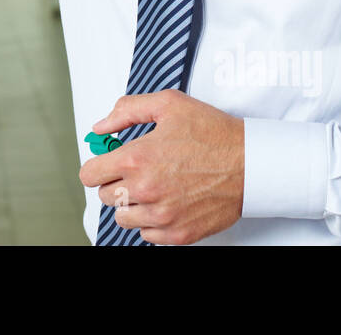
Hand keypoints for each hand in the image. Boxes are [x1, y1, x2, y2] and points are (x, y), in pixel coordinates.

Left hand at [79, 90, 244, 244]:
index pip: (90, 174)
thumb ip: (127, 111)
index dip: (97, 165)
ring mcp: (161, 215)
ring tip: (153, 187)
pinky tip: (166, 202)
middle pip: (105, 196)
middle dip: (116, 181)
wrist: (251, 163)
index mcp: (136, 159)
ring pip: (123, 217)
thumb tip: (100, 127)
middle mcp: (145, 190)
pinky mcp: (178, 233)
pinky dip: (151, 222)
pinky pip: (146, 235)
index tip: (108, 162)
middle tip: (138, 170)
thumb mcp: (168, 104)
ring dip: (132, 204)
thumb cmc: (213, 133)